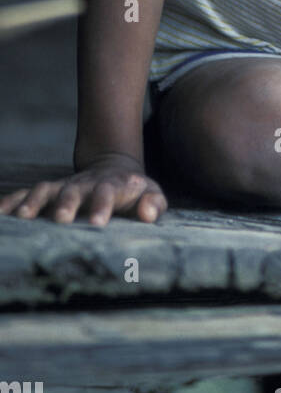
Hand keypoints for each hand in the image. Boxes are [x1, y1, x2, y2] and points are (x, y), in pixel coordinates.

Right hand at [0, 153, 166, 225]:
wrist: (114, 169)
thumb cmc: (135, 191)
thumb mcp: (151, 194)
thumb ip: (154, 204)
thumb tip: (148, 213)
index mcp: (113, 185)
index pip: (108, 193)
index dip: (102, 206)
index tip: (97, 223)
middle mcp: (85, 184)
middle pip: (73, 191)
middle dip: (65, 204)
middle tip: (59, 219)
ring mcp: (64, 186)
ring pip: (46, 190)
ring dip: (33, 202)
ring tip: (22, 218)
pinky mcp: (48, 191)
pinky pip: (26, 194)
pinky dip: (11, 202)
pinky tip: (0, 214)